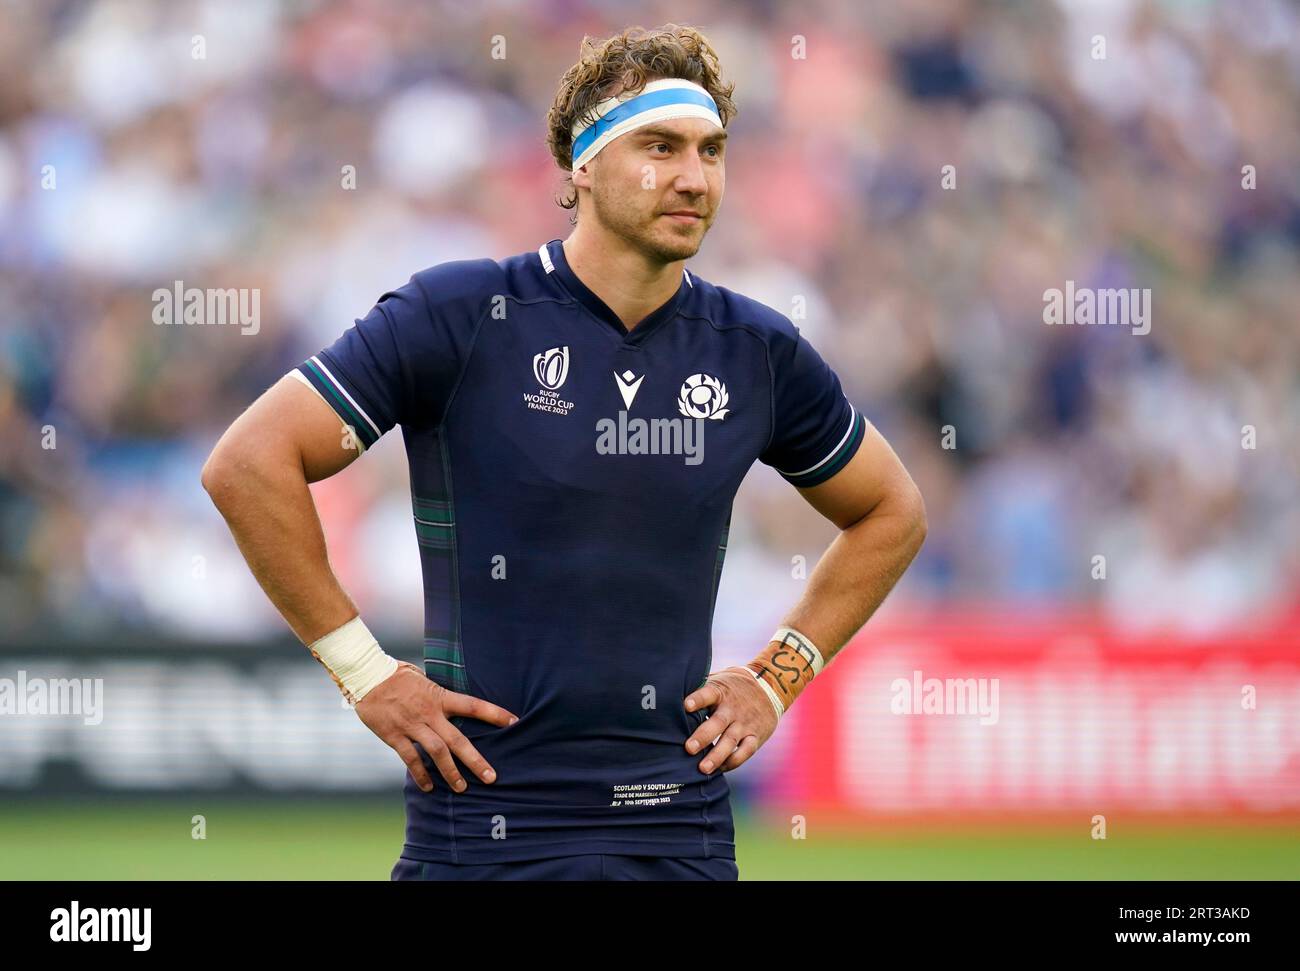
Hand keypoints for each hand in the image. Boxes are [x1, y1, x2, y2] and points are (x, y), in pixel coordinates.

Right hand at [355, 660, 517, 792]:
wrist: (366, 676)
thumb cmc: (397, 675)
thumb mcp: (424, 678)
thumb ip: (438, 694)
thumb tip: (453, 700)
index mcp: (439, 697)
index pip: (473, 705)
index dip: (495, 714)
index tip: (514, 722)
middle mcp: (429, 713)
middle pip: (458, 739)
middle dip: (475, 760)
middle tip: (491, 777)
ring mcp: (412, 725)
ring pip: (436, 753)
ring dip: (450, 772)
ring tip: (462, 788)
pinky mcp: (394, 736)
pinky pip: (410, 759)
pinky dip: (420, 774)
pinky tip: (428, 787)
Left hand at [682, 666, 779, 773]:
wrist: (769, 687)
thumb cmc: (731, 687)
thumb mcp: (717, 681)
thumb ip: (697, 689)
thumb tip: (666, 696)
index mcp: (720, 691)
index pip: (708, 694)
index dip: (697, 699)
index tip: (686, 705)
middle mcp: (732, 708)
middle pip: (718, 722)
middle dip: (703, 736)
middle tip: (688, 748)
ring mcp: (745, 723)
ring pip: (731, 741)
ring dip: (717, 756)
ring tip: (703, 768)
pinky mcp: (755, 736)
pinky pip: (745, 752)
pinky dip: (733, 762)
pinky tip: (719, 769)